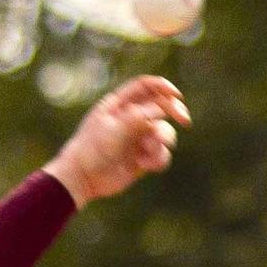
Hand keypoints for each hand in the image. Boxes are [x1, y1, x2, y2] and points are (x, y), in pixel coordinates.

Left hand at [43, 75, 190, 206]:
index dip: (163, 87)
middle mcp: (130, 119)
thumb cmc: (92, 150)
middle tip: (184, 120)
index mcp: (119, 105)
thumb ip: (140, 116)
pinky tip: (145, 166)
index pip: (146, 87)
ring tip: (146, 154)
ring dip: (161, 142)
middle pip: (162, 106)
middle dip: (175, 111)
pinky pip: (161, 154)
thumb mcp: (116, 129)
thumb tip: (164, 108)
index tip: (176, 96)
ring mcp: (137, 138)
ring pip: (164, 132)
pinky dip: (158, 159)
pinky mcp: (141, 157)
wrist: (81, 179)